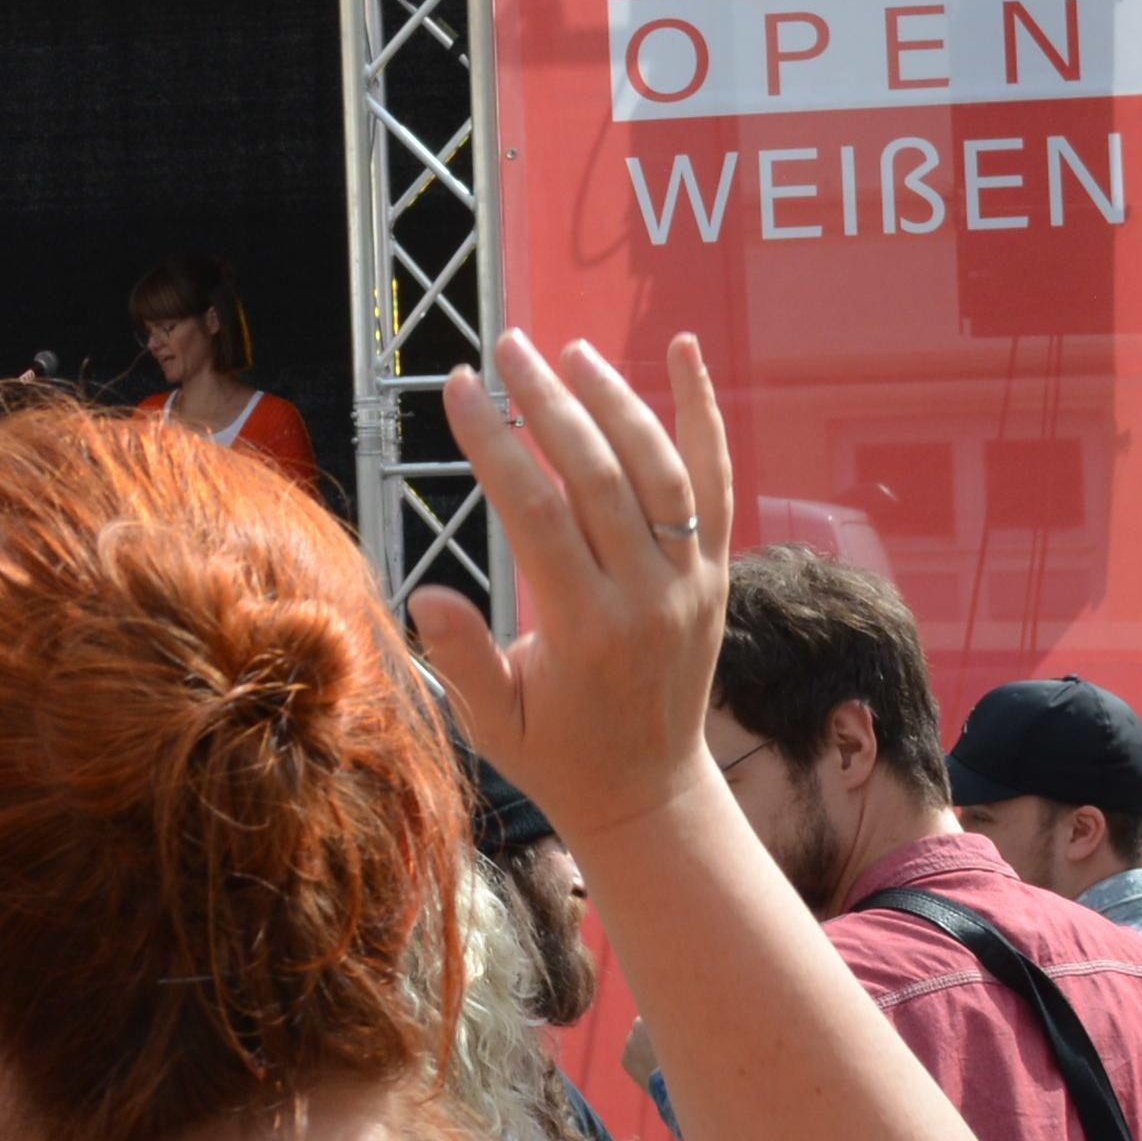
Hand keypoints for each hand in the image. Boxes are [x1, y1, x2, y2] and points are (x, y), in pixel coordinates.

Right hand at [407, 334, 733, 853]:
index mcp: (583, 629)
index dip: (493, 442)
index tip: (459, 386)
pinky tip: (683, 352)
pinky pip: (716, 482)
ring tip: (569, 350)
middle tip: (507, 347)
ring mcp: (691, 580)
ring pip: (660, 469)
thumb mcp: (493, 722)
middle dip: (548, 402)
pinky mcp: (717, 572)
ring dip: (615, 399)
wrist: (651, 793)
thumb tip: (424, 593)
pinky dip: (704, 414)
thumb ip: (462, 657)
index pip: (534, 511)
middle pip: (597, 474)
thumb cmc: (559, 754)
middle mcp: (646, 596)